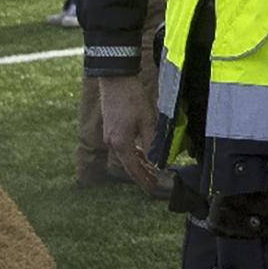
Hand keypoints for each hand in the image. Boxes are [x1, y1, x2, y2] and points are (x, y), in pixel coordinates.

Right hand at [99, 74, 155, 189]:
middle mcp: (112, 142)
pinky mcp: (111, 128)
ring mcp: (110, 135)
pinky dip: (134, 152)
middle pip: (129, 164)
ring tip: (152, 170)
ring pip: (126, 155)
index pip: (133, 169)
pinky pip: (123, 146)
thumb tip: (157, 160)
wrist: (115, 79)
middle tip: (155, 182)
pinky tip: (143, 153)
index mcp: (120, 143)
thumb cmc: (132, 98)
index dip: (143, 180)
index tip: (152, 189)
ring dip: (139, 163)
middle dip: (142, 174)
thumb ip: (152, 142)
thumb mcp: (147, 121)